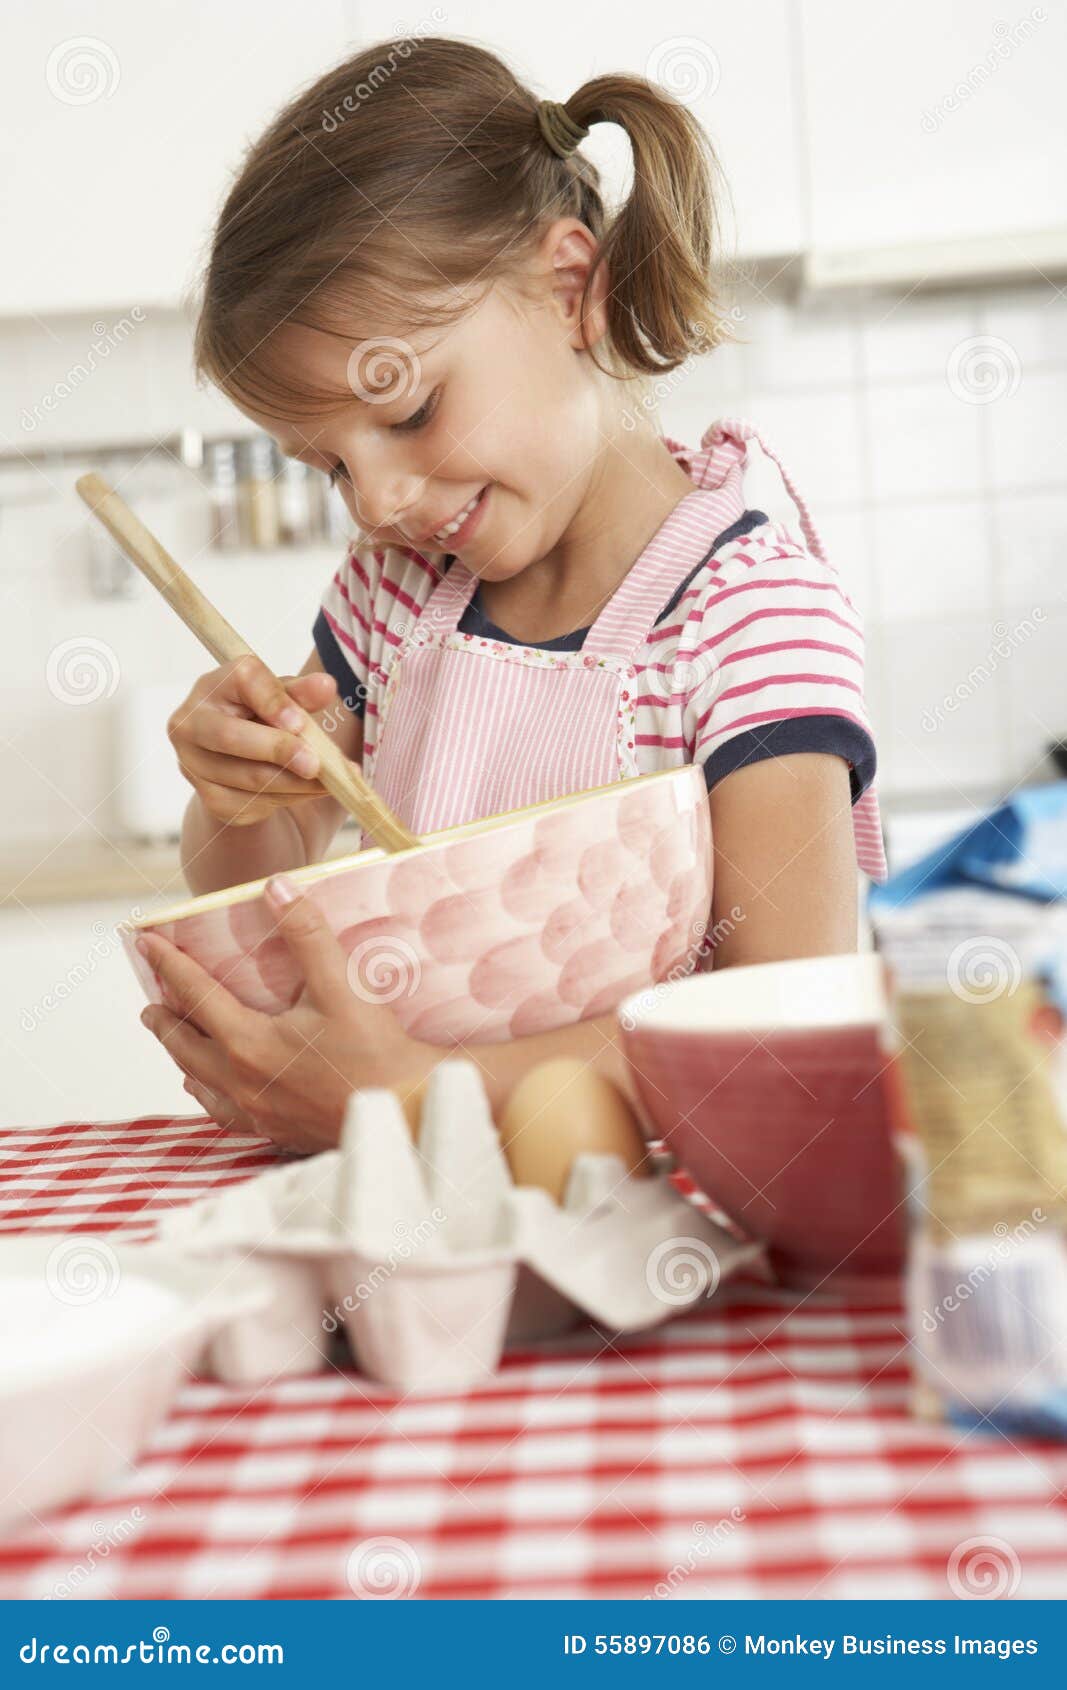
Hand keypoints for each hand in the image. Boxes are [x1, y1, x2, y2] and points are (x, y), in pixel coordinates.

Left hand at [138, 875, 433, 1149]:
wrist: (405, 1115)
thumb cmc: (377, 1053)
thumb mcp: (342, 988)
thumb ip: (307, 935)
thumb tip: (276, 888)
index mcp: (248, 1044)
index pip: (195, 994)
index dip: (168, 964)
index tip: (144, 943)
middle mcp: (241, 1081)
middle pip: (185, 1044)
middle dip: (164, 1019)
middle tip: (151, 1002)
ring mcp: (256, 1111)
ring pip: (200, 1081)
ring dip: (183, 1055)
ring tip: (176, 1040)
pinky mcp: (276, 1130)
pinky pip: (225, 1113)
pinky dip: (209, 1093)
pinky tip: (212, 1090)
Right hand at [168, 655, 338, 827]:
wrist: (239, 757)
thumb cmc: (262, 716)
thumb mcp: (282, 698)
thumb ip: (301, 692)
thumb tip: (325, 686)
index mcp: (212, 686)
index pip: (242, 681)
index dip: (273, 702)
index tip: (299, 722)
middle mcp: (191, 724)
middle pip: (231, 737)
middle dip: (278, 750)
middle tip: (315, 764)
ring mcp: (194, 765)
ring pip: (250, 778)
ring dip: (296, 782)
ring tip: (331, 780)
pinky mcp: (210, 798)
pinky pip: (255, 803)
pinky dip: (291, 798)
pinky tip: (311, 790)